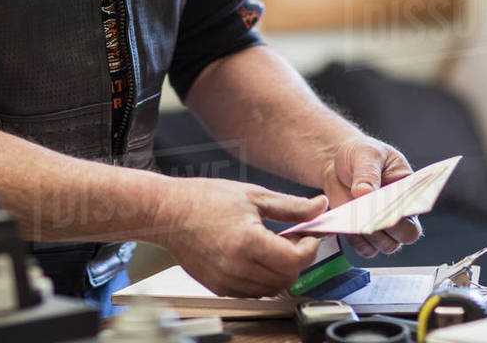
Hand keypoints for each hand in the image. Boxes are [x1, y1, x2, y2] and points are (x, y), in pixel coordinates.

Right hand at [154, 178, 327, 296]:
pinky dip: (261, 278)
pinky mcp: (219, 287)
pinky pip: (252, 291)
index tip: (308, 235)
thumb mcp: (253, 195)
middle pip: (287, 278)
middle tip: (291, 238)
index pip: (295, 260)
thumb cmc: (204, 199)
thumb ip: (291, 205)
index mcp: (248, 241)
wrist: (168, 212)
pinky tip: (254, 256)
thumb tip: (319, 206)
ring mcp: (227, 280)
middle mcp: (237, 266)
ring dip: (279, 270)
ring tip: (270, 246)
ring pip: (272, 288)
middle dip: (296, 259)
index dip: (309, 248)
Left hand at [323, 135, 422, 257]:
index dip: (409, 210)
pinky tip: (344, 228)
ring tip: (355, 222)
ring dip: (372, 237)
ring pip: (387, 245)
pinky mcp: (363, 233)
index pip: (418, 206)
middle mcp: (400, 212)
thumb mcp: (366, 154)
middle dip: (392, 229)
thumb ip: (367, 173)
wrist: (337, 162)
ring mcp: (382, 225)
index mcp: (409, 189)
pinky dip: (356, 242)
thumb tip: (364, 193)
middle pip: (407, 234)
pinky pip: (365, 248)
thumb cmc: (360, 154)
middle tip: (373, 219)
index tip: (395, 208)